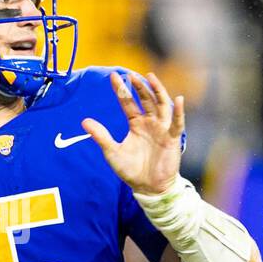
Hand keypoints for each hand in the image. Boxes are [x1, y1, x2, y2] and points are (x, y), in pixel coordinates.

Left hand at [82, 71, 185, 195]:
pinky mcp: (172, 139)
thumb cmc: (131, 170)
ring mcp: (162, 129)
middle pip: (145, 99)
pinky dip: (178, 112)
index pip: (128, 102)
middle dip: (138, 87)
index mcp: (136, 124)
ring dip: (157, 91)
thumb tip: (84, 121)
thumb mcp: (112, 152)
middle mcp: (150, 123)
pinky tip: (177, 99)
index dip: (121, 90)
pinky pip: (177, 123)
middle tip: (130, 74)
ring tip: (149, 78)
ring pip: (161, 105)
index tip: (113, 75)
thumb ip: (101, 136)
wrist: (148, 187)